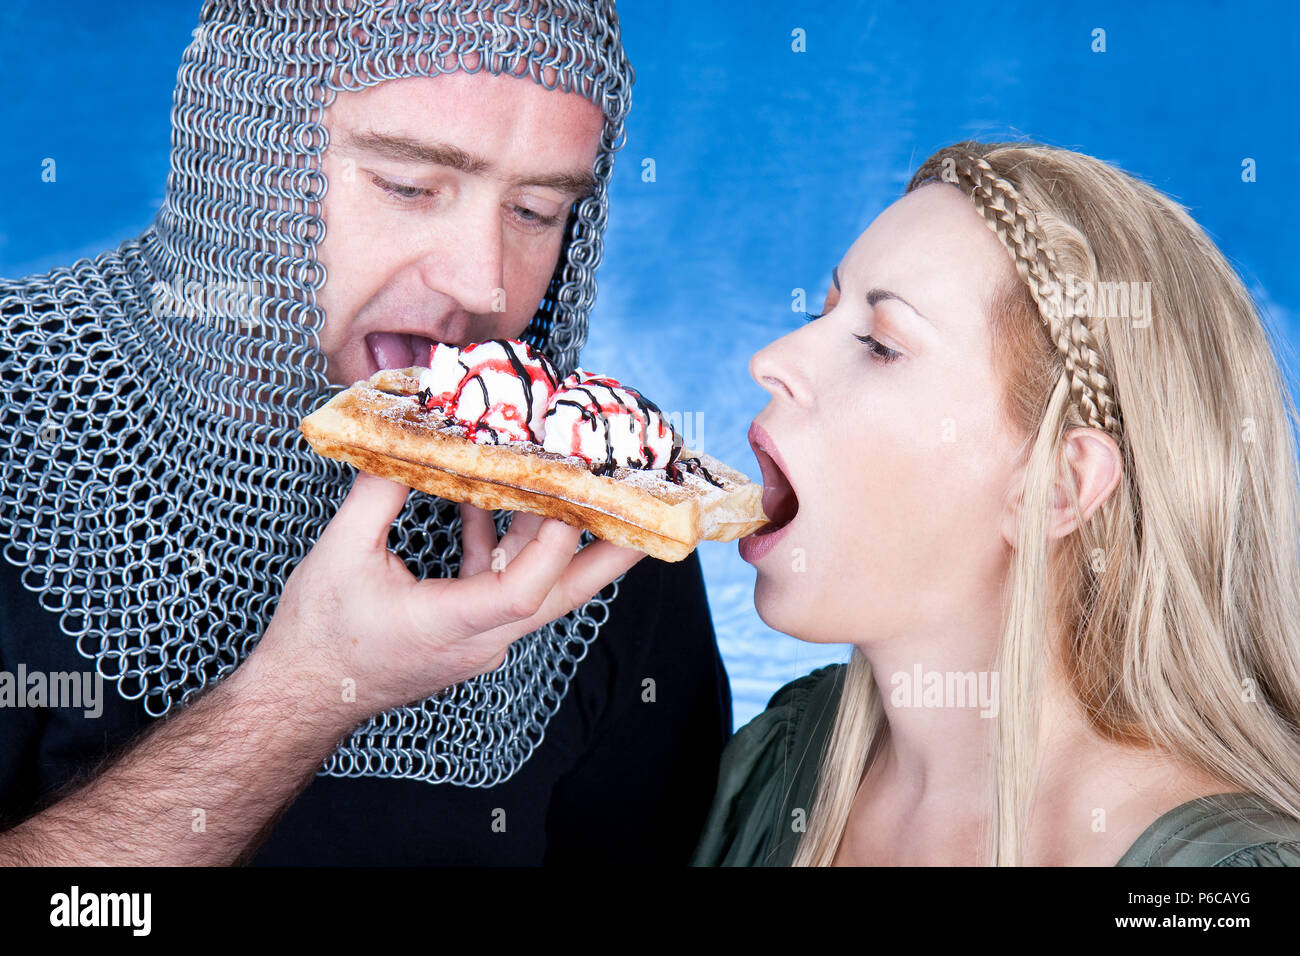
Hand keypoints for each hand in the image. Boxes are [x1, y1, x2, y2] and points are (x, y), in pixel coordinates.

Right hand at [252, 471, 645, 728]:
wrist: (302, 693)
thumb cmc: (318, 637)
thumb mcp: (341, 554)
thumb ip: (378, 491)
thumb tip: (407, 437)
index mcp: (452, 626)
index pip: (526, 590)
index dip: (554, 544)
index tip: (567, 497)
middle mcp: (482, 638)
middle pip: (562, 594)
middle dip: (610, 554)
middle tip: (651, 517)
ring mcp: (480, 637)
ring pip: (539, 585)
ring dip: (559, 535)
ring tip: (587, 487)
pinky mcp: (469, 630)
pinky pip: (503, 581)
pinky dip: (504, 540)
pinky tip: (490, 499)